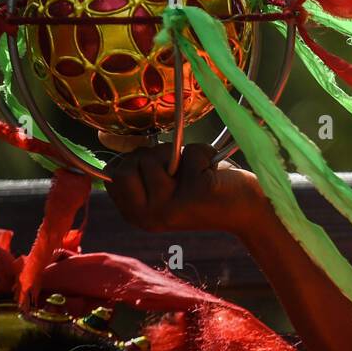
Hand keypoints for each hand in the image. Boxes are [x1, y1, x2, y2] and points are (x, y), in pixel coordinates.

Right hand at [100, 133, 264, 236]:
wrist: (247, 208)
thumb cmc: (204, 187)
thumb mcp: (164, 176)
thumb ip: (137, 161)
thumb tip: (104, 134)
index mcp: (137, 215)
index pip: (113, 175)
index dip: (135, 164)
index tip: (159, 173)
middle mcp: (148, 217)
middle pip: (129, 164)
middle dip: (154, 157)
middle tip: (178, 172)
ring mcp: (170, 207)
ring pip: (157, 155)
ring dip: (180, 155)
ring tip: (197, 174)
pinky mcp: (195, 193)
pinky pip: (189, 151)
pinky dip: (204, 154)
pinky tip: (213, 174)